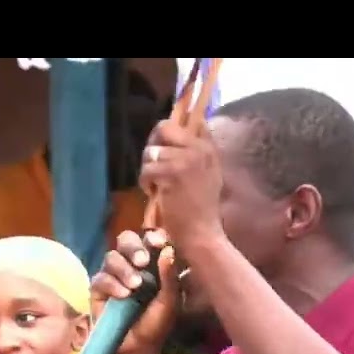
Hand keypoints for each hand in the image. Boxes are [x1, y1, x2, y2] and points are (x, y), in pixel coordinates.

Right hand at [91, 229, 180, 353]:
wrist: (136, 348)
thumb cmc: (156, 324)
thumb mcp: (170, 302)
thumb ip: (170, 277)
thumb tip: (167, 250)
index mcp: (152, 263)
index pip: (150, 240)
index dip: (153, 236)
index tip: (159, 242)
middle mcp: (131, 265)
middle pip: (126, 240)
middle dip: (134, 247)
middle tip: (143, 261)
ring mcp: (113, 275)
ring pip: (112, 257)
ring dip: (124, 269)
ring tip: (136, 287)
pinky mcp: (98, 288)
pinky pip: (100, 277)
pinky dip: (112, 285)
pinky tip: (123, 296)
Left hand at [139, 119, 223, 248]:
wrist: (201, 233)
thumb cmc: (200, 209)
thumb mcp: (206, 175)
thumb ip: (193, 154)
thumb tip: (168, 136)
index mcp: (209, 148)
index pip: (192, 120)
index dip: (170, 130)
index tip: (164, 145)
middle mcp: (201, 149)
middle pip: (164, 128)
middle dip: (153, 145)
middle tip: (153, 165)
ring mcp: (188, 159)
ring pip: (151, 151)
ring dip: (147, 168)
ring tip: (155, 185)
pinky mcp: (173, 173)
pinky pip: (147, 168)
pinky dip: (144, 182)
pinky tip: (153, 193)